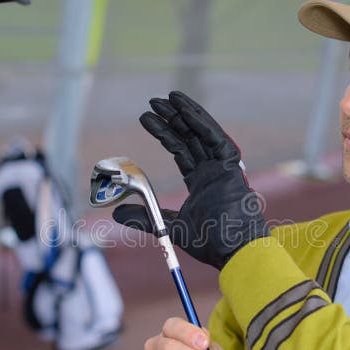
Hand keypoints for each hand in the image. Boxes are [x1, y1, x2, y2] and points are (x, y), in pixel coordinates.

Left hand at [113, 90, 268, 268]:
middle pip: (190, 138)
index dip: (164, 134)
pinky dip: (201, 123)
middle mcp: (213, 171)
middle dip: (172, 119)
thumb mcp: (168, 226)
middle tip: (153, 103)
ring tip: (168, 97)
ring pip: (202, 134)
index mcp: (202, 183)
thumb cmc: (209, 242)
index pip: (180, 151)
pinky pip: (216, 139)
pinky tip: (185, 110)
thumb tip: (115, 212)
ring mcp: (223, 168)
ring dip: (186, 114)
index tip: (147, 119)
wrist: (233, 251)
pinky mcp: (232, 168)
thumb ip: (143, 217)